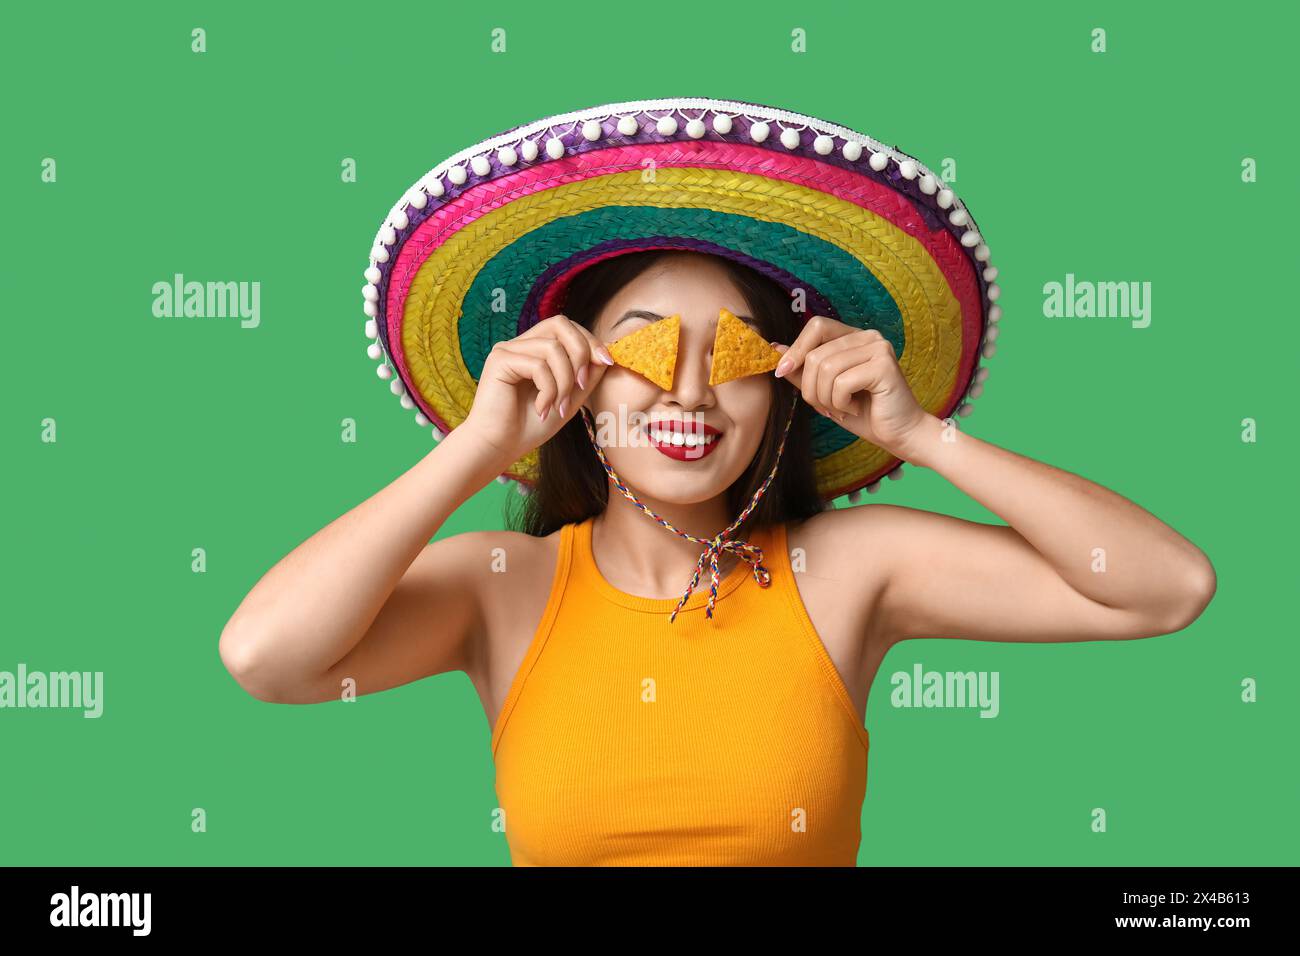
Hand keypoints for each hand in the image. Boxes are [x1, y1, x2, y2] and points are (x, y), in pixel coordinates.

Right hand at [461, 315, 614, 466]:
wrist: (499, 448)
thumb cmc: (531, 426)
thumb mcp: (570, 398)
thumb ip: (586, 375)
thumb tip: (605, 354)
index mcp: (534, 349)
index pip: (567, 328)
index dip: (590, 341)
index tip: (606, 362)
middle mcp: (520, 344)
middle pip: (560, 324)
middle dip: (581, 352)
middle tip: (582, 384)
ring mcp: (507, 349)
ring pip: (553, 348)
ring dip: (564, 381)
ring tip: (559, 406)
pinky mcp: (499, 360)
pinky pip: (538, 365)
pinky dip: (548, 390)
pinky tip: (542, 409)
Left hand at [773, 316, 931, 456]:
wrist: (899, 435)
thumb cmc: (863, 413)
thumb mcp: (824, 391)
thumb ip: (803, 370)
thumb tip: (775, 348)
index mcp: (854, 336)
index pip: (816, 327)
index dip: (795, 349)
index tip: (781, 372)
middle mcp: (868, 336)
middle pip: (816, 354)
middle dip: (811, 388)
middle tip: (826, 407)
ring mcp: (878, 348)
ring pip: (826, 368)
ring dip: (826, 398)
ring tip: (841, 408)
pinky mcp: (884, 365)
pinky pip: (841, 382)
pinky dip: (840, 403)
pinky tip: (855, 408)